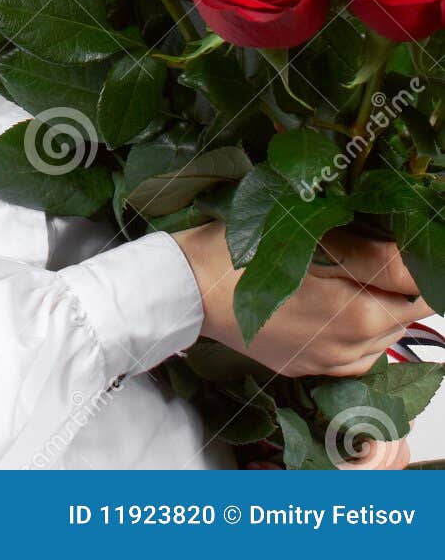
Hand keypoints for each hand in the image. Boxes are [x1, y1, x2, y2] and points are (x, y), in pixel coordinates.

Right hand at [171, 221, 429, 378]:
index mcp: (355, 314)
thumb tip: (415, 258)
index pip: (420, 296)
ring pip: (380, 338)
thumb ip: (371, 254)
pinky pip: (352, 355)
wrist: (184, 288)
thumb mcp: (307, 235)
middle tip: (370, 247)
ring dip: (377, 307)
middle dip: (396, 284)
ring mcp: (325, 364)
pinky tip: (332, 302)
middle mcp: (348, 350)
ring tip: (348, 271)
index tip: (399, 242)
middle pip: (402, 317)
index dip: (417, 267)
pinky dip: (356, 330)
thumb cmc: (236, 253)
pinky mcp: (304, 368)